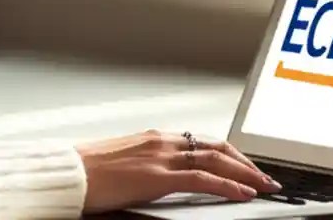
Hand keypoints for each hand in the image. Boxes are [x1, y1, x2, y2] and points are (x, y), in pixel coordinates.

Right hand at [77, 130, 281, 214]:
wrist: (66, 173)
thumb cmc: (87, 171)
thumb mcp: (125, 163)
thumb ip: (148, 166)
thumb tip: (163, 177)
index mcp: (155, 137)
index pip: (204, 141)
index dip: (230, 153)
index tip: (246, 165)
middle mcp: (163, 141)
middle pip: (217, 146)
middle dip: (246, 162)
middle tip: (265, 177)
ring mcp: (161, 156)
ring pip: (216, 158)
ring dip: (246, 172)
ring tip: (263, 186)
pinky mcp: (157, 176)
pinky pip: (202, 179)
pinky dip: (228, 185)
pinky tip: (243, 194)